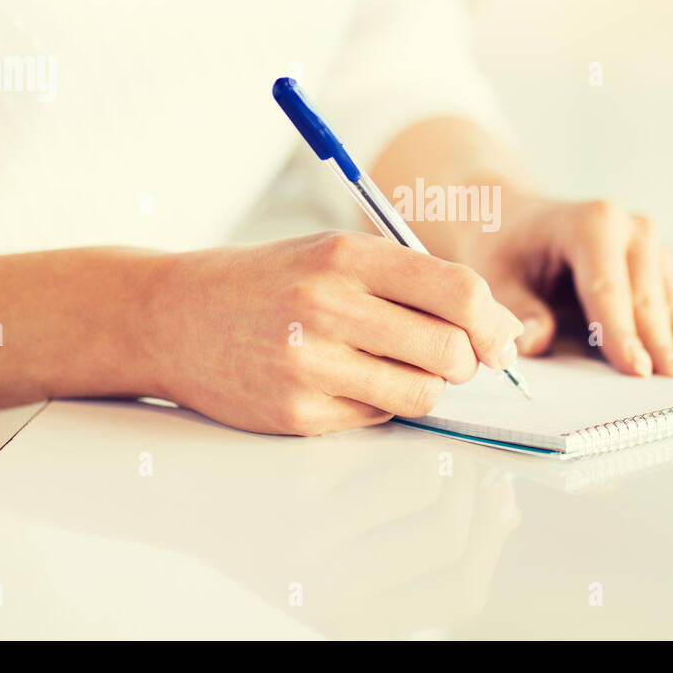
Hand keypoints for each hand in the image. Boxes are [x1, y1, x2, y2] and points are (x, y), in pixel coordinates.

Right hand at [143, 231, 523, 434]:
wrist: (172, 317)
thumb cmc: (267, 282)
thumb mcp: (334, 253)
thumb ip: (413, 281)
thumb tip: (498, 329)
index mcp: (346, 256)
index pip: (458, 292)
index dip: (494, 322)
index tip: (500, 339)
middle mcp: (327, 307)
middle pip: (450, 350)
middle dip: (466, 360)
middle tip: (452, 357)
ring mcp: (309, 365)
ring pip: (421, 393)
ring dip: (425, 386)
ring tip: (395, 366)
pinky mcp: (296, 414)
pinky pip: (377, 419)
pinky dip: (378, 404)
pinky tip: (344, 381)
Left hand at [449, 196, 672, 381]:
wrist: (517, 218)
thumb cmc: (505, 246)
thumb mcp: (494, 274)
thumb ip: (517, 309)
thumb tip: (536, 342)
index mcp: (591, 223)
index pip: (609, 288)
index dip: (622, 333)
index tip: (638, 370)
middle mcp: (631, 229)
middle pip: (649, 301)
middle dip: (664, 348)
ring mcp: (653, 247)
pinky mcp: (662, 266)